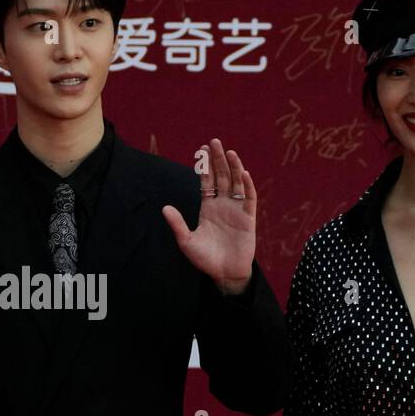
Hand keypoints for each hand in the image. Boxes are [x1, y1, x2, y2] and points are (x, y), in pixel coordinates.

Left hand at [161, 138, 257, 294]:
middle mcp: (223, 205)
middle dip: (218, 160)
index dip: (205, 167)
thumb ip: (177, 224)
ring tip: (229, 152)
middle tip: (214, 141)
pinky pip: (249, 199)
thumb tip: (164, 207)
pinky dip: (248, 186)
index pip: (207, 182)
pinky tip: (244, 173)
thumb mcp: (187, 241)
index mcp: (208, 208)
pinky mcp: (248, 218)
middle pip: (222, 177)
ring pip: (236, 183)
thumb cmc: (205, 259)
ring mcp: (237, 210)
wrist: (225, 274)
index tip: (202, 150)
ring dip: (234, 167)